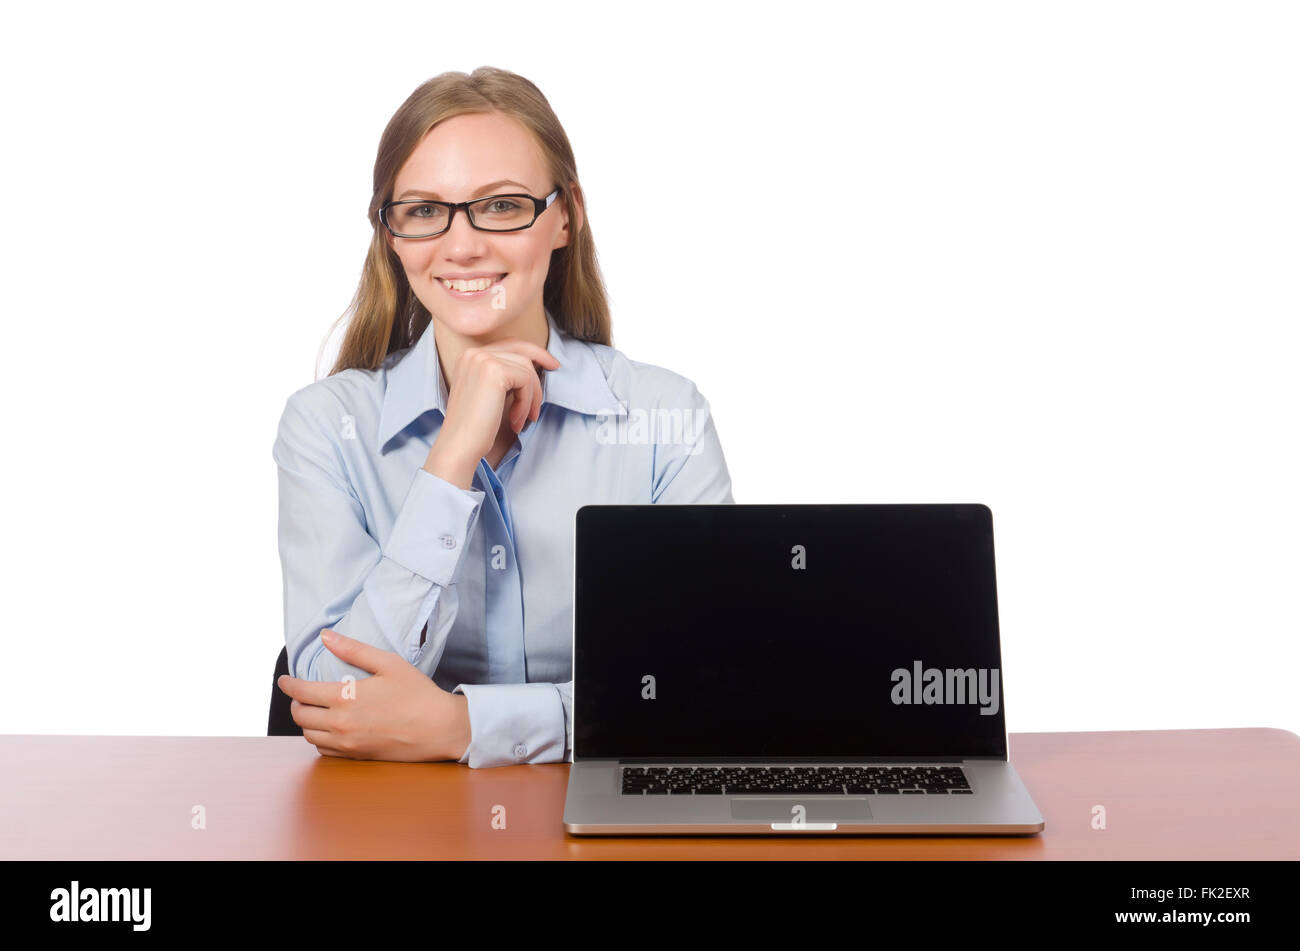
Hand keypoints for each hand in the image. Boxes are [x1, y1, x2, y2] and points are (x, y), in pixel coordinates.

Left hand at [276, 629, 471, 761]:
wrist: (439, 728)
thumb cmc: (417, 693)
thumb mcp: (388, 663)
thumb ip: (353, 649)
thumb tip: (326, 636)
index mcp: (345, 698)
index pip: (301, 691)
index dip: (288, 684)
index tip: (284, 680)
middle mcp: (341, 724)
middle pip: (300, 715)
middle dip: (295, 702)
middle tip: (299, 693)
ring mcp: (347, 744)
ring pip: (309, 735)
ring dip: (305, 722)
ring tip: (313, 710)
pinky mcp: (357, 756)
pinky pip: (324, 751)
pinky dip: (319, 739)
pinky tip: (328, 728)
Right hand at [427, 339, 559, 483]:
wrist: (459, 445)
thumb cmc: (475, 427)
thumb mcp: (489, 393)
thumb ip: (504, 376)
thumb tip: (534, 367)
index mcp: (470, 356)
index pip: (509, 344)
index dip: (534, 352)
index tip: (551, 364)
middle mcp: (474, 353)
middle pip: (521, 352)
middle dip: (539, 369)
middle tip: (550, 381)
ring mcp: (483, 360)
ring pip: (527, 370)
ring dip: (531, 397)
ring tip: (523, 419)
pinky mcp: (495, 372)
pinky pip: (526, 382)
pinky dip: (527, 403)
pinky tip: (515, 421)